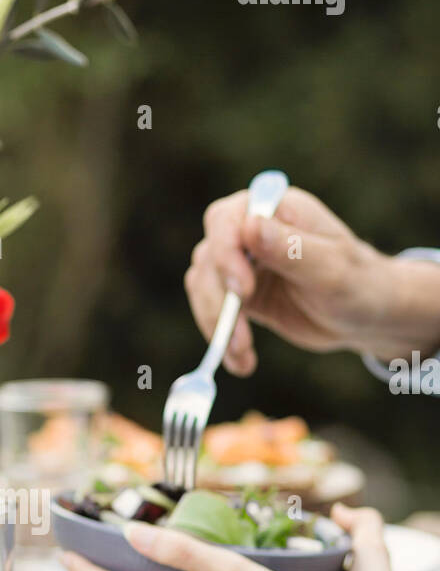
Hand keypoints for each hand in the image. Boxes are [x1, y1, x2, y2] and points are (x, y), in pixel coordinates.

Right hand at [185, 185, 439, 374]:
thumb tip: (249, 225)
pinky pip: (212, 311)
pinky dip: (221, 339)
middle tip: (239, 339)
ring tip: (243, 356)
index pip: (226, 221)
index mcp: (276, 208)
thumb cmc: (358, 284)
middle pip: (209, 257)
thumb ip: (290, 248)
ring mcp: (242, 262)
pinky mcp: (239, 292)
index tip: (242, 292)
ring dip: (217, 325)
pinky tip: (241, 362)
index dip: (226, 254)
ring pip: (204, 286)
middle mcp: (252, 230)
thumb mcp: (330, 269)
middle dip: (219, 300)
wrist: (366, 315)